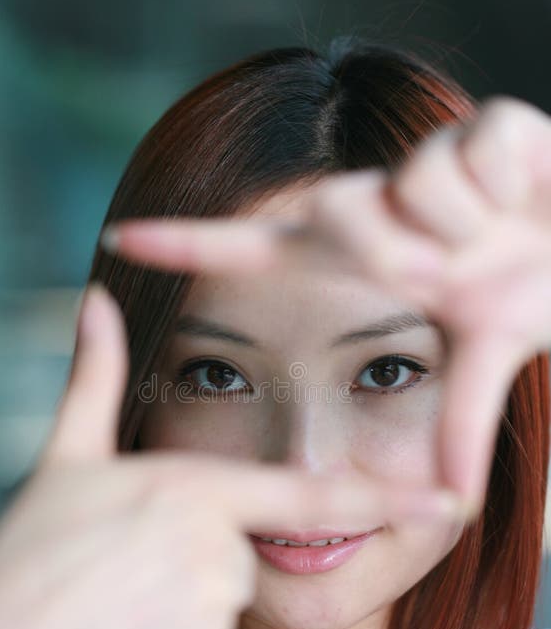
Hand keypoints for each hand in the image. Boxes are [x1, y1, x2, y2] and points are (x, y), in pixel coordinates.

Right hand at [0, 286, 453, 628]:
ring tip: (123, 599)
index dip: (383, 499)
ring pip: (229, 598)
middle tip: (128, 566)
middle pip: (245, 548)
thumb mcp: (65, 457)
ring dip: (185, 600)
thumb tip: (96, 299)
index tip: (447, 503)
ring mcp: (210, 608)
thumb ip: (96, 375)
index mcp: (193, 489)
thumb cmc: (29, 551)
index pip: (306, 495)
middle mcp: (213, 546)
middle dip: (200, 555)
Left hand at [101, 96, 550, 505]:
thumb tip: (453, 502)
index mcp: (365, 257)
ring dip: (460, 231)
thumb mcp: (489, 352)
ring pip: (408, 188)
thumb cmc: (534, 289)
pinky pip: (468, 159)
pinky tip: (525, 194)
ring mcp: (424, 161)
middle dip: (395, 251)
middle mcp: (380, 201)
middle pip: (336, 211)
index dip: (188, 245)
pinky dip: (507, 187)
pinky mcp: (480, 126)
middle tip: (446, 273)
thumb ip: (462, 419)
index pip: (257, 248)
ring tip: (495, 238)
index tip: (119, 238)